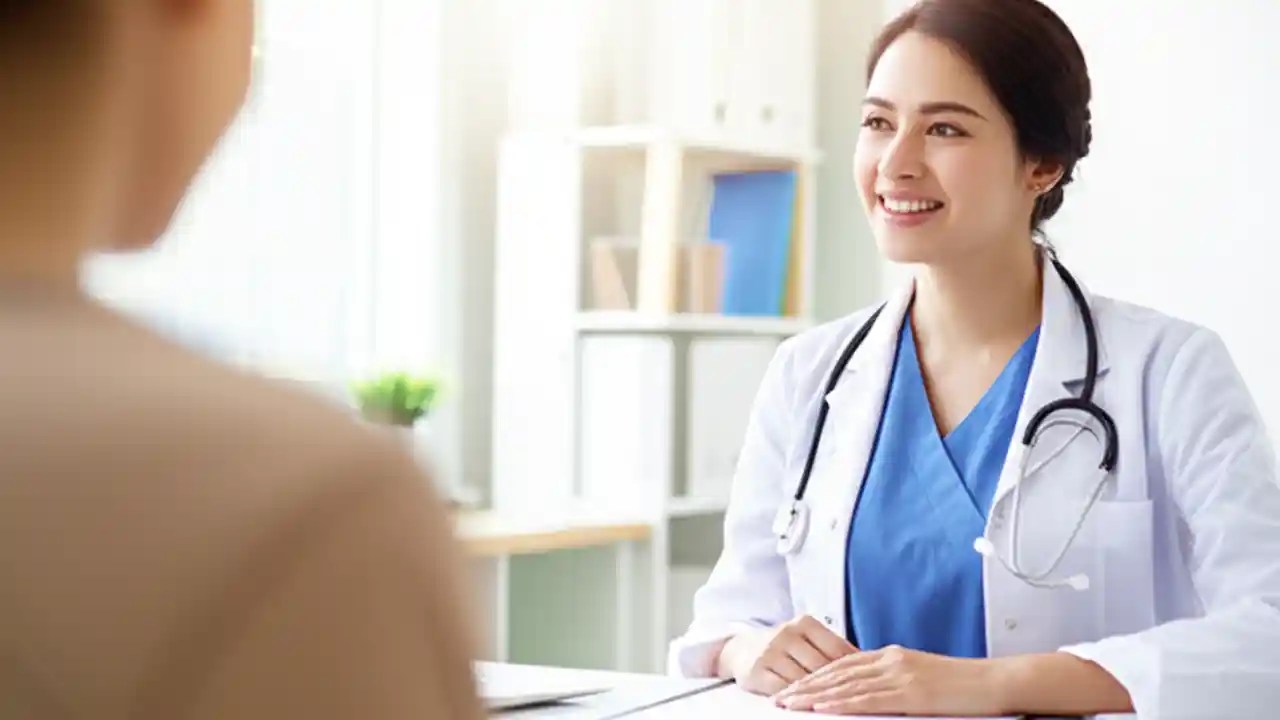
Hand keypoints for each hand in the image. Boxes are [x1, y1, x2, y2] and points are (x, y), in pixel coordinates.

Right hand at [717, 616, 857, 695]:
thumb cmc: (783, 645)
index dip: (854, 667)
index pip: (836, 648)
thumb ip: (831, 647)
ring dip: (820, 694)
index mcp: (804, 623)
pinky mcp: (757, 671)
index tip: (869, 681)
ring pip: (804, 680)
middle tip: (856, 697)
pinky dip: (798, 699)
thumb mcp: (806, 637)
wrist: (741, 648)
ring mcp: (770, 652)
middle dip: (838, 684)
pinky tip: (808, 705)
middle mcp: (786, 634)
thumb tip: (867, 661)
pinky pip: (784, 689)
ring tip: (835, 703)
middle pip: (822, 666)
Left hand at [772, 644, 1003, 715]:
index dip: (815, 676)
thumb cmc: (962, 684)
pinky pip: (867, 699)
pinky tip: (821, 708)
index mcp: (891, 655)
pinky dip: (840, 703)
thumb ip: (893, 680)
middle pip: (837, 672)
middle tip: (780, 697)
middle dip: (805, 685)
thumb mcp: (921, 676)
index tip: (794, 687)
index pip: (842, 664)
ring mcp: (899, 675)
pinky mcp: (909, 693)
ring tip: (790, 704)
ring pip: (845, 685)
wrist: (993, 681)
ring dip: (814, 696)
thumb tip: (870, 692)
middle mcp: (890, 661)